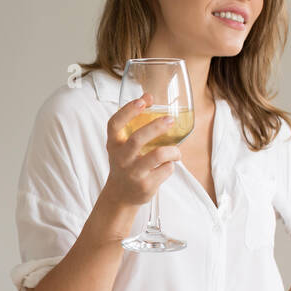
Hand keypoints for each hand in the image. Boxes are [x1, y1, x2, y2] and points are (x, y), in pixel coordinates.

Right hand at [102, 93, 182, 207]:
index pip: (115, 124)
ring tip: (176, 152)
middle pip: (137, 139)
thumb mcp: (123, 144)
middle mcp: (121, 158)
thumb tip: (149, 95)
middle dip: (156, 127)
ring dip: (172, 151)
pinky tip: (167, 166)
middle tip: (171, 120)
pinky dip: (171, 165)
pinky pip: (166, 170)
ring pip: (157, 155)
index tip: (143, 100)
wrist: (120, 195)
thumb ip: (134, 121)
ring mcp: (133, 173)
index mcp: (114, 144)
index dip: (128, 110)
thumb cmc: (126, 162)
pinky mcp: (145, 186)